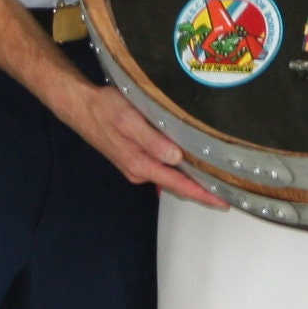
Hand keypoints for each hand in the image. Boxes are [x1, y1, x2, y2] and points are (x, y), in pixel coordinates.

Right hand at [58, 80, 226, 207]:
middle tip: (226, 194)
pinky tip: (189, 165)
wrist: (80, 106)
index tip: (222, 201)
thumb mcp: (129, 120)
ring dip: (191, 181)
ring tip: (214, 182)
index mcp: (140, 165)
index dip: (202, 194)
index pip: (179, 184)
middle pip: (177, 185)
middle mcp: (139, 170)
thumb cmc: (104, 109)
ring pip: (170, 177)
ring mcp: (136, 166)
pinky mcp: (134, 158)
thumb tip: (175, 157)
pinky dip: (178, 171)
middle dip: (201, 191)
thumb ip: (152, 140)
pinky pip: (162, 169)